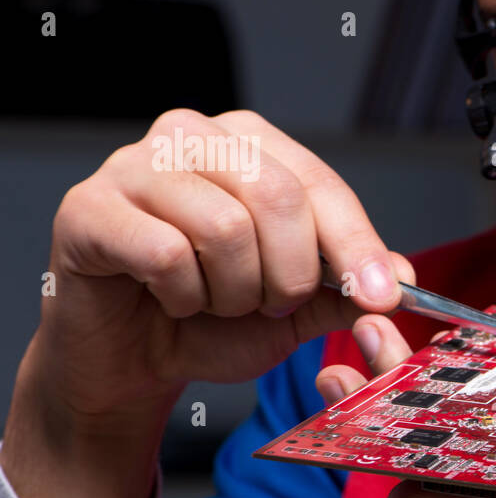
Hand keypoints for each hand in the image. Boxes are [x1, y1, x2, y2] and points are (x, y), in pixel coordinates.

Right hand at [2, 109, 414, 497]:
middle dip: (289, 274)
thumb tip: (405, 275)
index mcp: (248, 143)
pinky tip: (171, 300)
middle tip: (270, 304)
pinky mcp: (88, 208)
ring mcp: (133, 165)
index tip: (382, 295)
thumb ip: (347, 287)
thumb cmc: (210, 320)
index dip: (357, 243)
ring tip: (215, 301)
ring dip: (233, 291)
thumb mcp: (297, 309)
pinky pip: (166, 254)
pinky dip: (183, 297)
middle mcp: (191, 136)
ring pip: (224, 227)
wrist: (133, 361)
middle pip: (277, 196)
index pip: (320, 183)